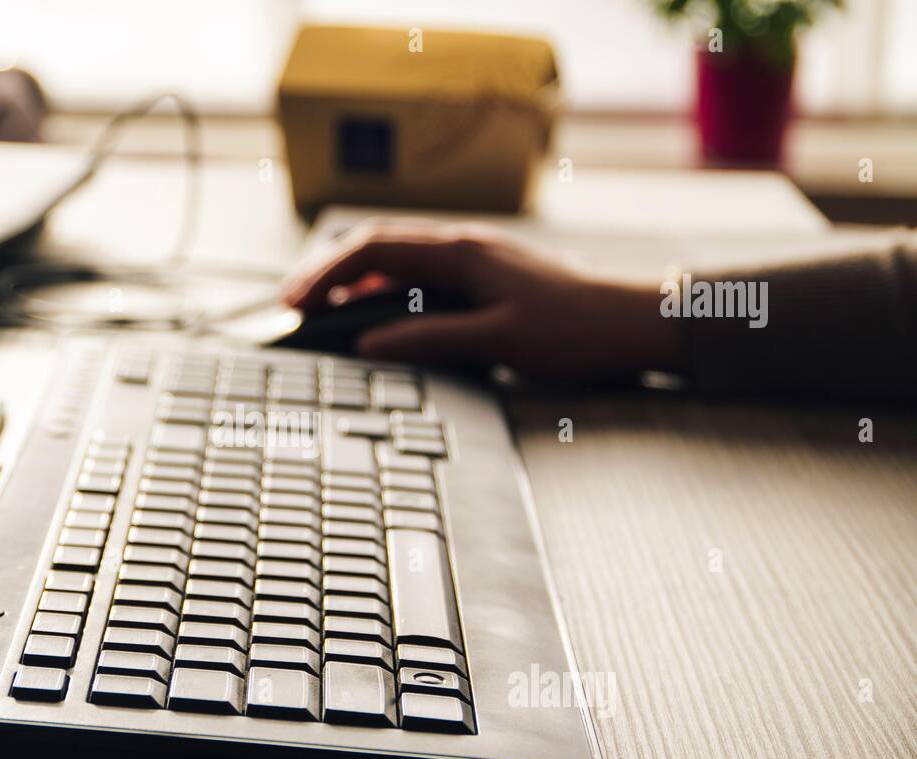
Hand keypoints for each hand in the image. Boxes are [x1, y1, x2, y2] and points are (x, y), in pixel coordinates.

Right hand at [281, 221, 681, 379]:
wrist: (633, 322)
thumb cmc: (576, 330)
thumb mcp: (499, 341)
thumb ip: (430, 338)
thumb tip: (370, 344)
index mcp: (461, 253)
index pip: (374, 249)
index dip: (327, 273)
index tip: (295, 302)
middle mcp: (462, 247)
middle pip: (377, 247)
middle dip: (329, 273)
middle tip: (293, 305)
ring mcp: (473, 260)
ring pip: (396, 261)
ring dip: (354, 282)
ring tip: (321, 311)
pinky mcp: (483, 278)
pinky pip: (419, 278)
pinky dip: (385, 293)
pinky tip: (374, 317)